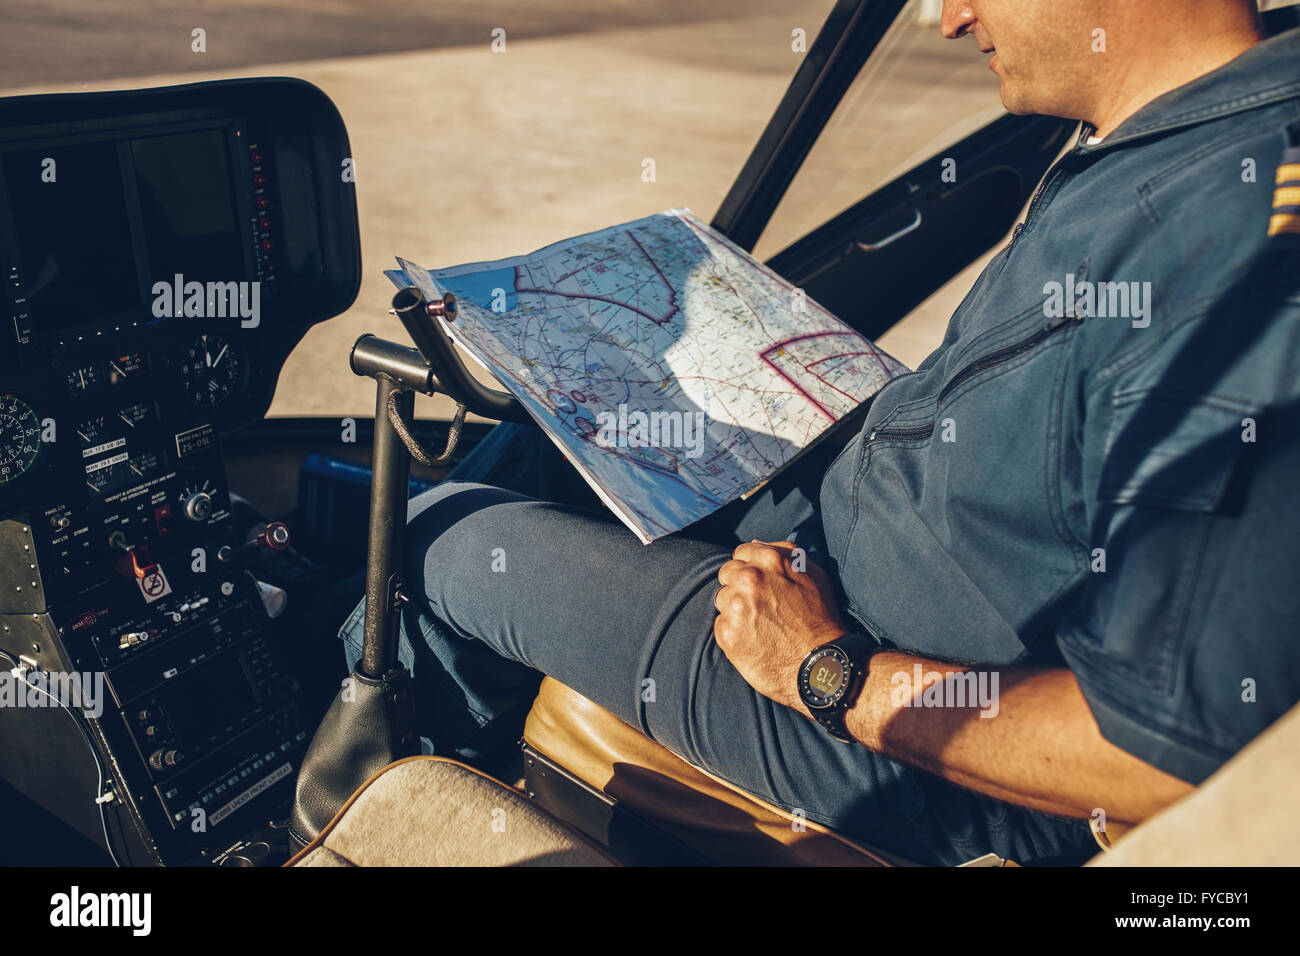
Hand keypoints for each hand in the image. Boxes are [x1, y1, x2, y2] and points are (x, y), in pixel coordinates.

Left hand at [713, 540, 850, 713]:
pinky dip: (733, 631)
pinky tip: (754, 639)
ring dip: (735, 608)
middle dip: (739, 585)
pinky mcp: (727, 634)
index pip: (741, 552)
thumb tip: (754, 543)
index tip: (761, 583)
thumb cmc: (821, 619)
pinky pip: (721, 624)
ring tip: (760, 623)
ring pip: (722, 598)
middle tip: (760, 604)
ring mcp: (735, 607)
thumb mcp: (813, 575)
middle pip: (728, 573)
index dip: (751, 567)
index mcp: (770, 560)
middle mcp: (749, 579)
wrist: (820, 666)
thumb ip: (784, 552)